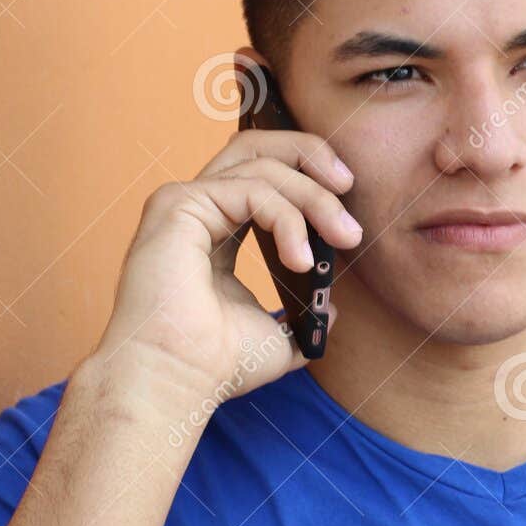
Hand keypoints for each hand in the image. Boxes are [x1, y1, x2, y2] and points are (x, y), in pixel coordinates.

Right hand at [90, 128, 361, 404]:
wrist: (176, 380)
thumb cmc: (215, 364)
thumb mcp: (277, 335)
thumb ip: (304, 316)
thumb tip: (332, 308)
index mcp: (216, 230)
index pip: (263, 174)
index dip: (309, 175)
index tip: (348, 208)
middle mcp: (196, 208)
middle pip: (257, 145)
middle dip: (311, 154)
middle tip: (348, 186)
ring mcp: (184, 203)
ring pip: (263, 166)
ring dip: (314, 198)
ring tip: (342, 239)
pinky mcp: (178, 205)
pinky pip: (252, 189)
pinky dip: (287, 218)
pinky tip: (300, 259)